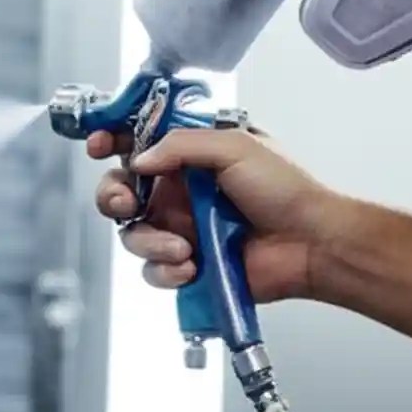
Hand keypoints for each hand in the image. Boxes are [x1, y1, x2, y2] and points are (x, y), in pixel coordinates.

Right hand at [89, 128, 335, 302]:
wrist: (313, 244)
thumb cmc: (285, 189)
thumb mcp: (235, 145)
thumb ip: (179, 144)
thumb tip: (138, 160)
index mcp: (189, 159)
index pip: (136, 144)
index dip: (111, 142)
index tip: (99, 146)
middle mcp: (178, 193)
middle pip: (120, 191)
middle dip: (111, 196)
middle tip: (124, 202)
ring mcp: (180, 230)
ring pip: (131, 233)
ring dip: (148, 241)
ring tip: (183, 248)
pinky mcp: (186, 265)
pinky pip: (152, 269)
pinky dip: (165, 269)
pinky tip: (191, 266)